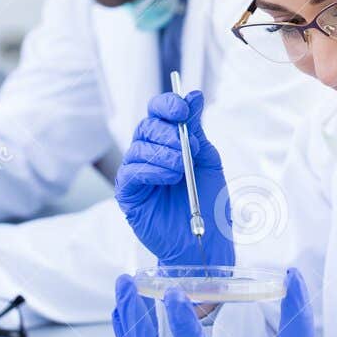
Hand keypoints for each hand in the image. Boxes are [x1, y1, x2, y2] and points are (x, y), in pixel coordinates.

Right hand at [115, 90, 233, 267]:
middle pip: (146, 126)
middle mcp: (149, 154)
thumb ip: (197, 129)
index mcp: (168, 142)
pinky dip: (152, 170)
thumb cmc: (208, 202)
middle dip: (168, 132)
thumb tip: (194, 95)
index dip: (168, 105)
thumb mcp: (208, 159)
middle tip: (188, 148)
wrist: (206, 240)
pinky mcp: (128, 193)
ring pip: (138, 147)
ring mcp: (136, 173)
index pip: (158, 112)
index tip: (184, 110)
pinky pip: (132, 172)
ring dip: (163, 154)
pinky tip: (169, 177)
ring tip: (181, 168)